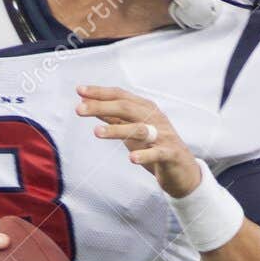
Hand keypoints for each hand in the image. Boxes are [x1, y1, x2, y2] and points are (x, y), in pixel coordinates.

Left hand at [76, 86, 201, 198]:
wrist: (181, 170)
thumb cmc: (153, 146)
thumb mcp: (131, 129)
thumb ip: (113, 118)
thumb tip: (89, 104)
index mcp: (144, 109)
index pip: (120, 95)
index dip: (100, 93)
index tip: (79, 90)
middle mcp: (154, 117)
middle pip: (126, 108)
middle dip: (102, 106)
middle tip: (78, 109)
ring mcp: (163, 135)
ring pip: (139, 129)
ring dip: (116, 130)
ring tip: (96, 133)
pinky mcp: (170, 153)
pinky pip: (156, 153)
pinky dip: (144, 155)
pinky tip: (132, 159)